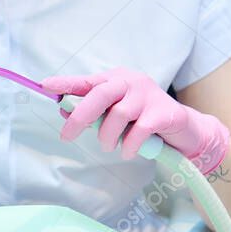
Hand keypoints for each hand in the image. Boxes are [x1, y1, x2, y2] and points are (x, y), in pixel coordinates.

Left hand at [42, 68, 229, 174]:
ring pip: (118, 114)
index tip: (44, 85)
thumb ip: (94, 111)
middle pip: (100, 95)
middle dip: (80, 117)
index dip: (65, 83)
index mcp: (115, 80)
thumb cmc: (143, 120)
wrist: (185, 129)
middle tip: (66, 137)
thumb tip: (63, 112)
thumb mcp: (116, 113)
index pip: (86, 80)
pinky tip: (128, 151)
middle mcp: (131, 82)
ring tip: (109, 147)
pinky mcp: (165, 112)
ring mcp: (149, 95)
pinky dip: (130, 145)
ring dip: (108, 136)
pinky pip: (140, 129)